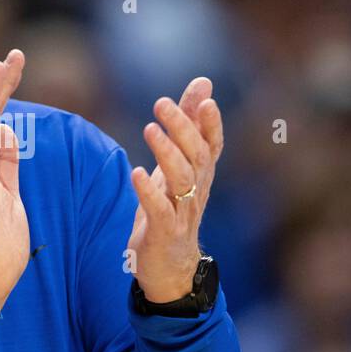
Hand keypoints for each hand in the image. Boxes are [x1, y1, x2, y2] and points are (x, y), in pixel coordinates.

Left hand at [127, 77, 223, 303]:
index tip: (206, 99)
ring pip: (182, 179)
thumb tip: (203, 83)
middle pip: (197, 156)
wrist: (169, 268)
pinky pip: (160, 210)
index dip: (211, 123)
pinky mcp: (165, 232)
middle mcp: (197, 190)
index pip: (213, 144)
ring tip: (150, 130)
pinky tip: (137, 173)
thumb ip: (189, 124)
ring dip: (166, 153)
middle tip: (161, 103)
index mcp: (201, 175)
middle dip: (182, 128)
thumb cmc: (172, 209)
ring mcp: (183, 212)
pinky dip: (149, 191)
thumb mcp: (179, 164)